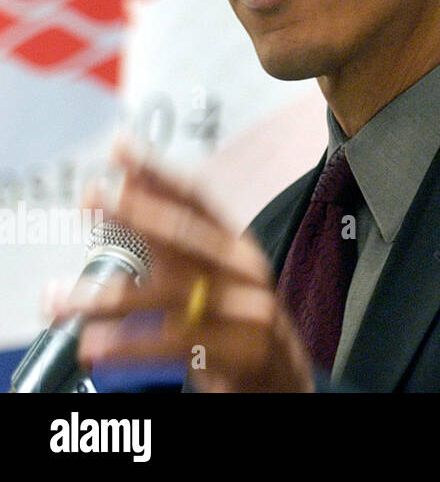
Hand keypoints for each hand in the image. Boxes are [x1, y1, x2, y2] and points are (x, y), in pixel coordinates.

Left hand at [52, 141, 314, 391]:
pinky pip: (181, 343)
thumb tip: (119, 202)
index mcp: (236, 248)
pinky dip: (133, 345)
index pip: (198, 200)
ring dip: (113, 295)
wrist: (284, 384)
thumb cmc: (237, 331)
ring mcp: (251, 310)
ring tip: (62, 300)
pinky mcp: (247, 352)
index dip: (160, 173)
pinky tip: (97, 345)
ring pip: (177, 292)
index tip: (121, 148)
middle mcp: (246, 271)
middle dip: (139, 213)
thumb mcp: (209, 283)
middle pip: (190, 236)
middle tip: (94, 197)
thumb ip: (171, 249)